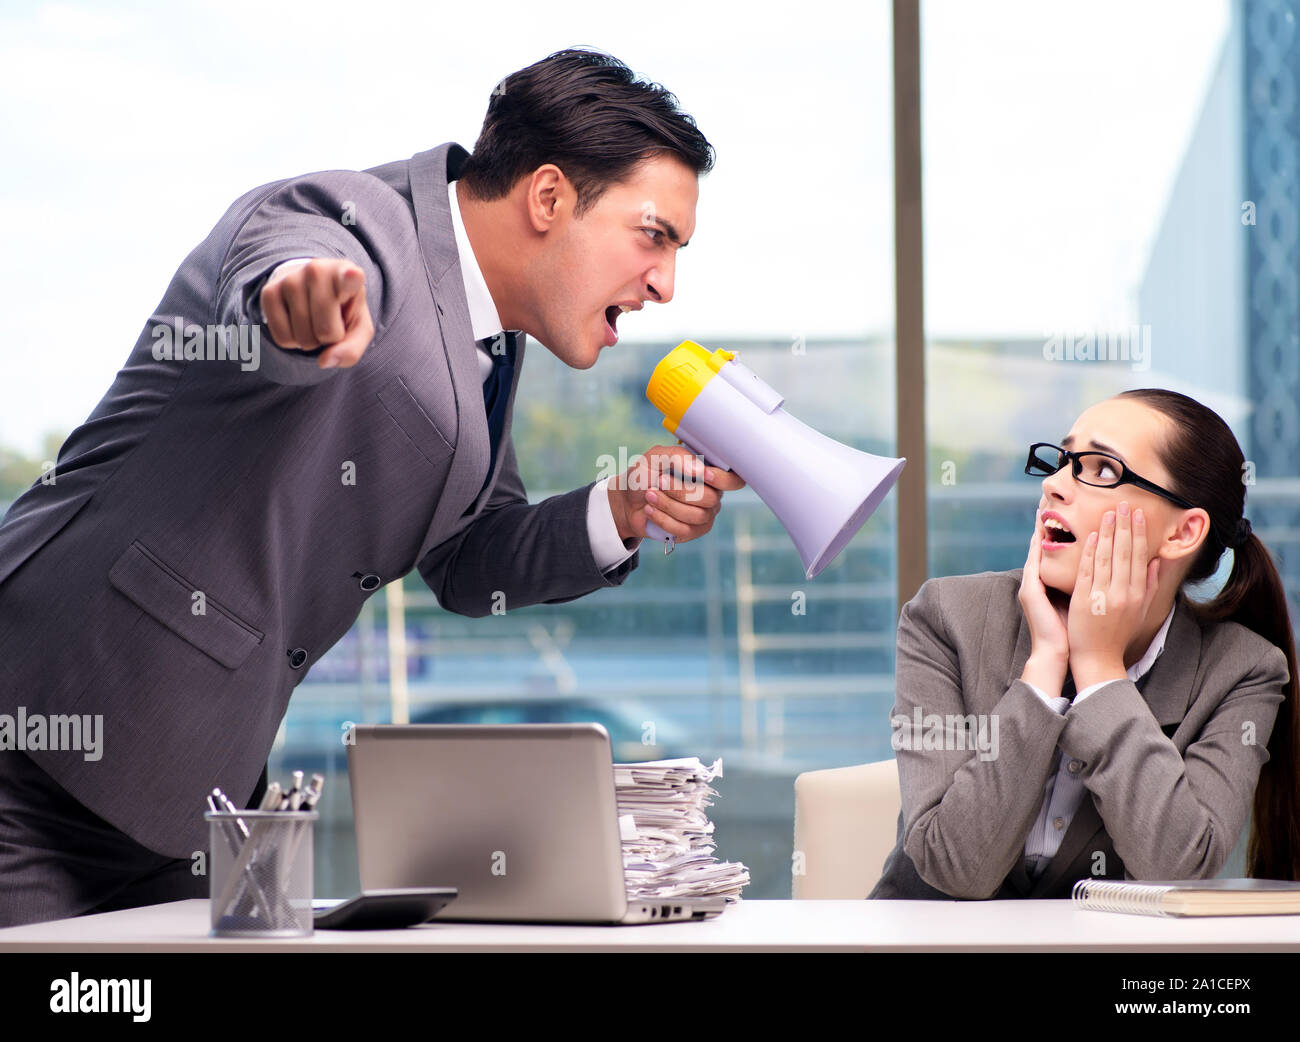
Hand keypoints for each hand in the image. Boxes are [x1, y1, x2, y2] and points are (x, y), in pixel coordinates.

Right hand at [259, 258, 373, 368]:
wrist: (313, 291)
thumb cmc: (342, 311)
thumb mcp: (358, 329)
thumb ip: (351, 349)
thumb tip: (324, 361)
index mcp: (347, 275)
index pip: (349, 278)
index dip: (351, 278)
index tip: (353, 275)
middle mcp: (317, 270)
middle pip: (325, 331)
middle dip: (329, 339)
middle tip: (330, 322)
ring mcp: (290, 279)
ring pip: (303, 337)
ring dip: (310, 341)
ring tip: (314, 320)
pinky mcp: (269, 292)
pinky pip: (283, 338)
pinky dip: (293, 341)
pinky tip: (297, 322)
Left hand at [606, 444, 745, 543]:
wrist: (628, 499)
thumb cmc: (645, 474)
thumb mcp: (656, 457)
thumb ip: (678, 457)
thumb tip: (699, 470)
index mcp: (708, 473)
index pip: (733, 480)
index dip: (722, 479)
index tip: (703, 475)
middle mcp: (711, 494)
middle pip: (710, 498)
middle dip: (680, 491)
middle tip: (659, 481)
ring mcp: (703, 515)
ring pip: (697, 516)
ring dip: (668, 505)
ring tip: (649, 495)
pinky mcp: (691, 531)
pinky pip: (684, 530)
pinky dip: (663, 519)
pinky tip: (650, 510)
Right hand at [1018, 508, 1070, 692]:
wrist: (1059, 654)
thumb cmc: (1074, 633)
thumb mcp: (1081, 602)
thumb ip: (1087, 584)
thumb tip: (1105, 569)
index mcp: (1051, 584)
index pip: (1055, 552)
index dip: (1059, 533)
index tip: (1066, 514)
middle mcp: (1039, 582)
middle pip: (1042, 546)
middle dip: (1046, 524)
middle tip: (1048, 503)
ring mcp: (1032, 585)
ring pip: (1035, 550)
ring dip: (1039, 529)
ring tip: (1043, 509)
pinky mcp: (1029, 591)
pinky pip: (1033, 562)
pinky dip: (1036, 546)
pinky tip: (1040, 531)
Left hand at [1067, 501, 1160, 688]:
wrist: (1098, 658)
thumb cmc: (1117, 634)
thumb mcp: (1140, 610)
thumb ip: (1148, 586)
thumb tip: (1156, 562)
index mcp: (1138, 594)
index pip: (1139, 557)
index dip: (1139, 534)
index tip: (1139, 514)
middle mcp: (1124, 593)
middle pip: (1125, 552)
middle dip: (1126, 526)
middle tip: (1125, 504)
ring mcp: (1104, 595)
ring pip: (1108, 557)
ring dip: (1109, 533)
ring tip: (1109, 513)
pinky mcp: (1085, 600)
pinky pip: (1089, 570)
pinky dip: (1091, 552)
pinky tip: (1093, 536)